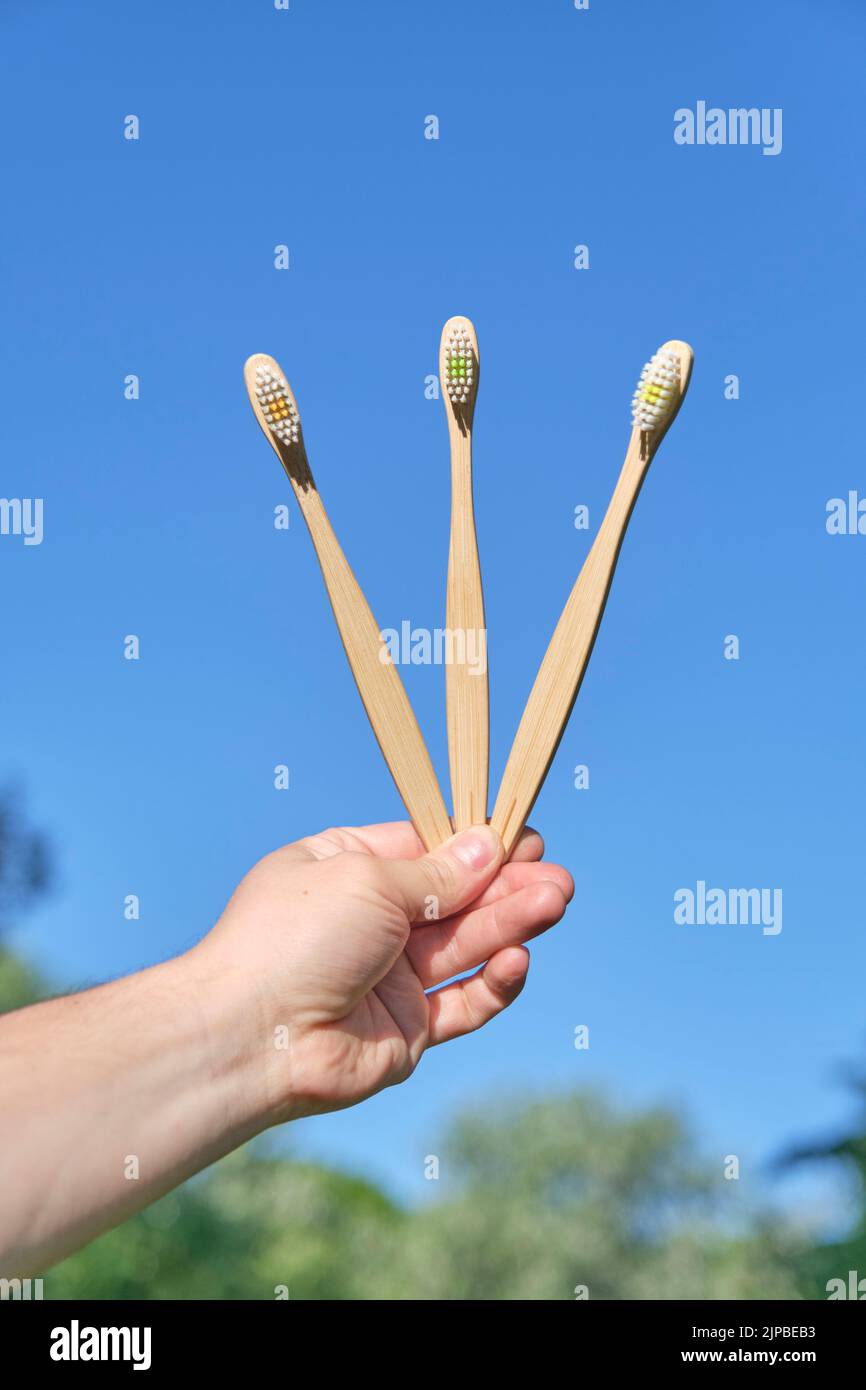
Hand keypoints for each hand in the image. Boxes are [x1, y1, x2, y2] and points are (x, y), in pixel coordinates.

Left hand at [197, 822, 572, 1123]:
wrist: (253, 1036)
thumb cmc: (295, 937)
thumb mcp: (369, 879)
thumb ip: (438, 874)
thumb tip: (488, 847)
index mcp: (347, 867)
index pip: (425, 848)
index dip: (475, 844)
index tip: (524, 836)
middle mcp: (371, 920)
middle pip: (455, 898)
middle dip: (507, 886)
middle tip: (558, 878)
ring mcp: (390, 976)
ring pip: (466, 946)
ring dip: (511, 924)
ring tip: (554, 903)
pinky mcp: (408, 1029)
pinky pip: (463, 1002)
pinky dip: (494, 981)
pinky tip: (518, 958)